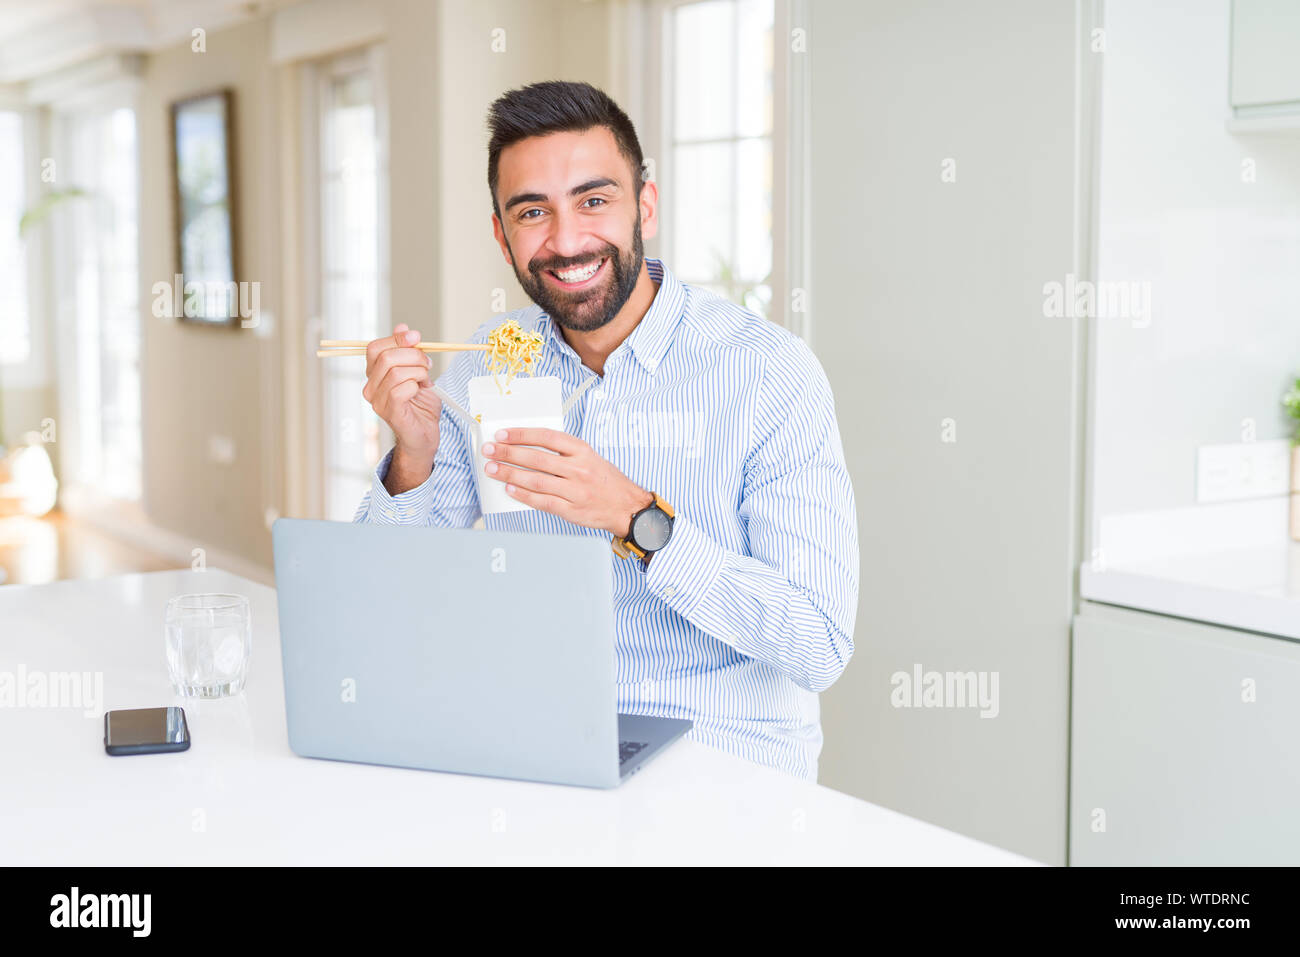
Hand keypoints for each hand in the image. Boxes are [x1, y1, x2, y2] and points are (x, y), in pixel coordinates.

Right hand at [363, 322, 441, 460]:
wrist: (425, 434)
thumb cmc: (420, 405)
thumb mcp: (417, 371)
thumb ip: (408, 352)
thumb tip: (403, 328)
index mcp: (375, 375)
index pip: (374, 348)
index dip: (396, 338)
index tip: (416, 337)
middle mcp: (371, 387)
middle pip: (385, 357)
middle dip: (413, 355)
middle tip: (427, 364)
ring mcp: (378, 401)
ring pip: (395, 372)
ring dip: (418, 371)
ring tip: (425, 379)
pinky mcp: (390, 412)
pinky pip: (401, 389)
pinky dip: (416, 386)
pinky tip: (419, 392)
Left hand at [481, 428, 652, 537]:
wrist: (627, 506)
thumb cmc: (605, 480)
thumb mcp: (589, 457)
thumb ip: (562, 452)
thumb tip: (527, 446)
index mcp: (582, 451)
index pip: (547, 437)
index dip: (522, 434)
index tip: (502, 434)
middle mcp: (579, 469)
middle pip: (537, 459)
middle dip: (508, 453)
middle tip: (489, 451)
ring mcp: (575, 491)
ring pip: (536, 481)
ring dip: (510, 474)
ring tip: (492, 469)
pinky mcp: (572, 510)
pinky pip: (543, 502)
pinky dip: (524, 496)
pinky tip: (510, 490)